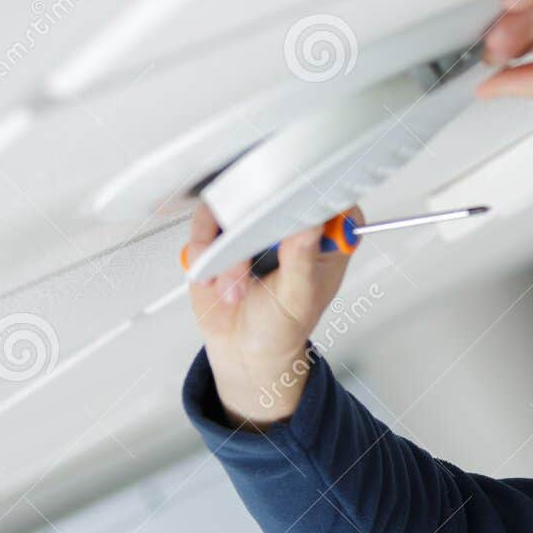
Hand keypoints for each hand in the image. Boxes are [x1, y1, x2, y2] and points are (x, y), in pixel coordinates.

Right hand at [185, 202, 362, 426]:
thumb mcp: (298, 297)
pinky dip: (205, 250)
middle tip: (246, 253)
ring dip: (227, 249)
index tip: (290, 214)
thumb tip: (310, 225)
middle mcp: (293, 219)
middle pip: (277, 188)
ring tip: (233, 288)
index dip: (310, 194)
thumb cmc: (282, 323)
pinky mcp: (222, 228)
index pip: (327, 195)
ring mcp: (256, 221)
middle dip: (256, 225)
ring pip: (235, 205)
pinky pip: (206, 221)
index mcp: (328, 231)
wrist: (243, 344)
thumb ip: (302, 260)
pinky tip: (214, 279)